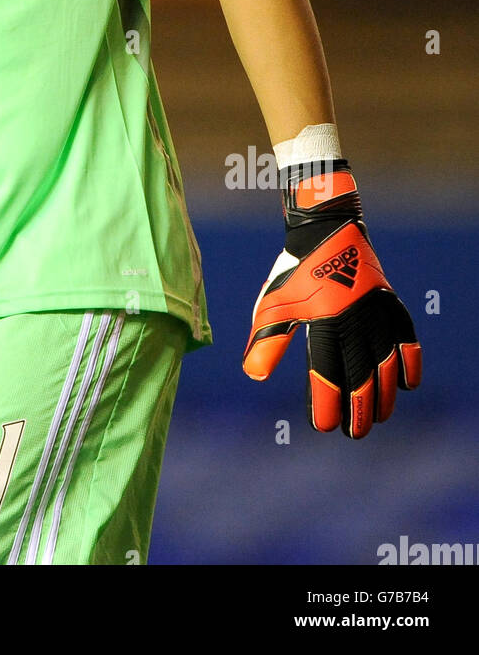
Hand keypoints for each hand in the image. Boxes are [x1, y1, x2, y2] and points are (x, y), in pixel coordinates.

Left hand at [243, 161, 421, 438]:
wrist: (323, 229)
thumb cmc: (293, 271)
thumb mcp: (272, 304)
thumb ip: (266, 341)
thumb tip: (253, 376)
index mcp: (323, 320)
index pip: (327, 372)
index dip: (326, 402)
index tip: (323, 425)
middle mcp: (353, 318)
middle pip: (361, 374)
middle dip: (358, 408)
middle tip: (354, 433)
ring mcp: (375, 310)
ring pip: (386, 362)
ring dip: (384, 394)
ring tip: (379, 418)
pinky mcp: (389, 301)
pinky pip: (406, 337)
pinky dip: (409, 363)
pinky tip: (407, 385)